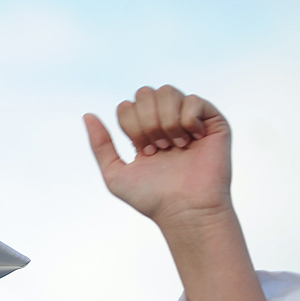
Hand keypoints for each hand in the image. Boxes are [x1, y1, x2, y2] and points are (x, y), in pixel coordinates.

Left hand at [84, 86, 231, 227]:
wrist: (184, 209)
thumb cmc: (152, 198)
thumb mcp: (115, 174)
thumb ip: (100, 145)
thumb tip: (87, 115)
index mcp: (144, 132)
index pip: (127, 105)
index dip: (130, 126)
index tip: (144, 153)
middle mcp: (166, 122)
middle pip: (145, 93)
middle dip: (145, 122)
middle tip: (157, 149)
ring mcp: (189, 119)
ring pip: (167, 91)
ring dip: (165, 122)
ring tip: (175, 147)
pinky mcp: (212, 121)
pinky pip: (193, 99)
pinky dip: (187, 121)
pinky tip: (192, 140)